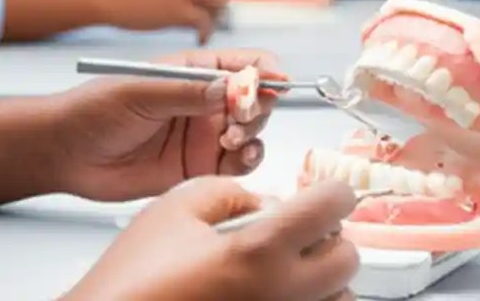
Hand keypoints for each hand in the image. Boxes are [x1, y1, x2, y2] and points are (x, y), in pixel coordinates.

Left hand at [53, 50, 283, 200]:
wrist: (65, 153)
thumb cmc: (93, 110)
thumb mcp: (140, 91)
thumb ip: (188, 91)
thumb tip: (234, 86)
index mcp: (193, 71)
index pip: (245, 63)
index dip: (264, 71)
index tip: (272, 83)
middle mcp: (205, 101)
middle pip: (256, 98)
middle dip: (258, 106)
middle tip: (240, 118)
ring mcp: (204, 135)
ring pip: (252, 131)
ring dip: (253, 133)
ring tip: (230, 141)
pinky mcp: (199, 167)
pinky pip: (239, 164)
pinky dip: (248, 160)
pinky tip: (238, 157)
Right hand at [64, 178, 359, 300]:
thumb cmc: (132, 279)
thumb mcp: (175, 207)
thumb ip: (230, 191)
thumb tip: (265, 201)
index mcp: (258, 250)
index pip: (332, 208)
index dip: (333, 192)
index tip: (327, 192)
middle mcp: (279, 293)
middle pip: (347, 258)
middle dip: (330, 237)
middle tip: (302, 231)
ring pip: (340, 298)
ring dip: (324, 278)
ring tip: (287, 268)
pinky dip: (305, 300)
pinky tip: (274, 291)